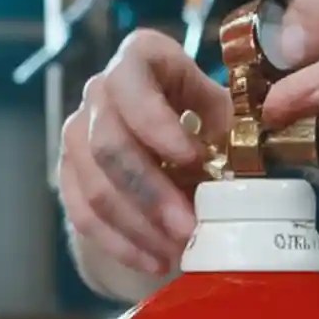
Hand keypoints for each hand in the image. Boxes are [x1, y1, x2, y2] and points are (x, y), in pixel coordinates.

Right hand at [59, 29, 229, 274]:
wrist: (166, 143)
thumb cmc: (206, 121)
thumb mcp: (226, 113)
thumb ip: (235, 128)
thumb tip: (250, 161)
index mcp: (141, 57)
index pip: (132, 82)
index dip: (156, 122)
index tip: (192, 158)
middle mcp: (100, 90)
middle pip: (108, 143)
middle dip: (151, 192)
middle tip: (188, 227)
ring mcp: (77, 133)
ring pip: (95, 186)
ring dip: (138, 226)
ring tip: (178, 251)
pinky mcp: (68, 174)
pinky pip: (83, 214)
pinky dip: (120, 243)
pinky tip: (152, 261)